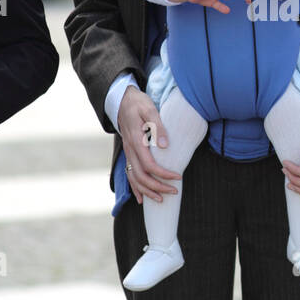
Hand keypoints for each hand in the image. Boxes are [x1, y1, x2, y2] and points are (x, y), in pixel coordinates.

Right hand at [117, 86, 179, 203]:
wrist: (121, 100)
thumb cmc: (138, 103)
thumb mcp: (149, 109)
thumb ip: (158, 126)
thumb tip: (165, 146)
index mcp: (136, 140)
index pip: (149, 164)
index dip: (163, 174)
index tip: (178, 177)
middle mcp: (130, 150)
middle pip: (141, 176)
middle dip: (157, 187)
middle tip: (174, 191)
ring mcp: (127, 153)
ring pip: (134, 179)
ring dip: (147, 191)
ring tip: (161, 199)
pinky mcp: (128, 154)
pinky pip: (129, 175)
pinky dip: (135, 188)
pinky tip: (141, 198)